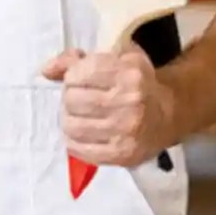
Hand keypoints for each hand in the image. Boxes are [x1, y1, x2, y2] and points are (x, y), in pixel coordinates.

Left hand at [41, 45, 177, 166]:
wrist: (168, 115)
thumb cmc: (136, 83)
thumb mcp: (115, 59)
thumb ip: (76, 60)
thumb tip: (46, 70)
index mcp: (129, 73)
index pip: (77, 74)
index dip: (73, 76)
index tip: (82, 79)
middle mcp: (129, 102)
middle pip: (71, 100)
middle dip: (70, 98)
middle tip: (81, 100)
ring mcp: (125, 131)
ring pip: (71, 125)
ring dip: (69, 119)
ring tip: (81, 116)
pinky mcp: (121, 155)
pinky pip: (78, 149)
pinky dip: (73, 141)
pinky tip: (83, 134)